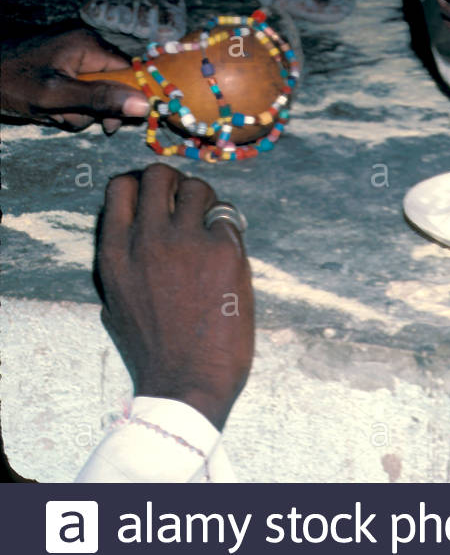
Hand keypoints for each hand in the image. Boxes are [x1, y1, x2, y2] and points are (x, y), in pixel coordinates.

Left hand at [0, 28, 149, 131]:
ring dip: (74, 110)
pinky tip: (46, 108)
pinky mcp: (58, 63)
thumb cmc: (7, 81)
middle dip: (91, 108)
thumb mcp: (55, 95)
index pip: (130, 74)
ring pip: (92, 91)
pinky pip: (76, 87)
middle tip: (63, 115)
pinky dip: (64, 103)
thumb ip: (99, 99)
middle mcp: (84, 43)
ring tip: (49, 112)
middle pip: (111, 84)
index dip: (125, 101)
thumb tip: (146, 105)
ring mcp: (70, 52)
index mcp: (89, 43)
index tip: (108, 125)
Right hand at [94, 164, 254, 429]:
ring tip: (211, 224)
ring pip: (199, 187)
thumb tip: (137, 231)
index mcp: (115, 254)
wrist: (187, 381)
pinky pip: (228, 219)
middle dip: (176, 180)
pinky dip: (228, 229)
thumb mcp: (117, 301)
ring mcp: (187, 242)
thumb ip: (126, 260)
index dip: (142, 184)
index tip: (158, 196)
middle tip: (188, 200)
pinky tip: (228, 253)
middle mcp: (147, 239)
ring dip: (207, 200)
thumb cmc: (154, 349)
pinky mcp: (225, 251)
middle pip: (158, 174)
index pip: (121, 188)